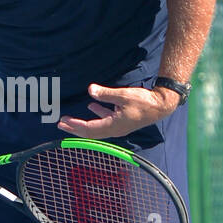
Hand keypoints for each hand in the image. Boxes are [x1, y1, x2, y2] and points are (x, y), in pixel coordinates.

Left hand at [57, 83, 178, 138]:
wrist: (161, 106)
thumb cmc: (144, 101)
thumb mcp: (124, 95)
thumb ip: (106, 93)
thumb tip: (90, 90)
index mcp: (113, 126)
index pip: (89, 128)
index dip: (75, 125)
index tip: (63, 121)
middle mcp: (114, 130)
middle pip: (90, 132)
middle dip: (74, 128)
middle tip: (61, 124)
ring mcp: (118, 127)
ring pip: (96, 127)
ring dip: (83, 123)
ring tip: (71, 119)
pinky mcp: (122, 122)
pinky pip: (105, 121)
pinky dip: (97, 115)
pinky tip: (91, 107)